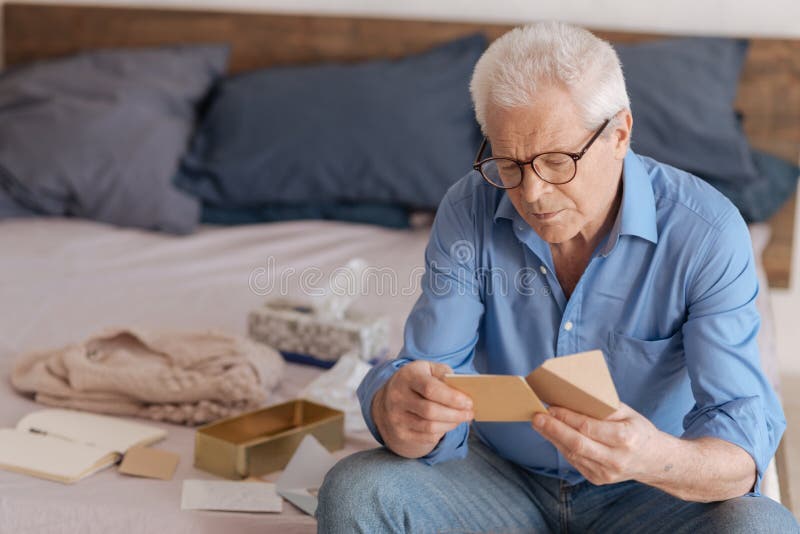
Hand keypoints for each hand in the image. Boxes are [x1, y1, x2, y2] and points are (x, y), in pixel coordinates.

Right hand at [372, 361, 473, 458]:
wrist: (388, 399)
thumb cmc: (416, 381)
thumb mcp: (427, 369)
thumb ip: (444, 373)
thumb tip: (463, 389)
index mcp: (406, 377)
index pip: (430, 389)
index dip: (452, 397)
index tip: (468, 401)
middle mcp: (397, 398)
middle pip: (431, 411)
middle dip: (455, 414)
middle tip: (469, 413)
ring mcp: (396, 417)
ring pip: (430, 427)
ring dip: (451, 424)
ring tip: (461, 418)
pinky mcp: (400, 433)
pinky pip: (426, 437)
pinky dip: (441, 432)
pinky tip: (447, 424)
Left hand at [532, 402, 666, 484]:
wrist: (653, 462)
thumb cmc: (638, 431)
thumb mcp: (628, 413)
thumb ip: (604, 407)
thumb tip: (575, 398)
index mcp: (625, 438)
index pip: (588, 428)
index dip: (567, 418)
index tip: (551, 407)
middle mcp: (615, 459)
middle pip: (577, 444)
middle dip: (553, 429)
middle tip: (536, 417)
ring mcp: (606, 473)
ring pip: (572, 454)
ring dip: (553, 438)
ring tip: (539, 424)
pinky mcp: (597, 479)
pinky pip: (574, 461)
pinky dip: (561, 447)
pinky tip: (553, 435)